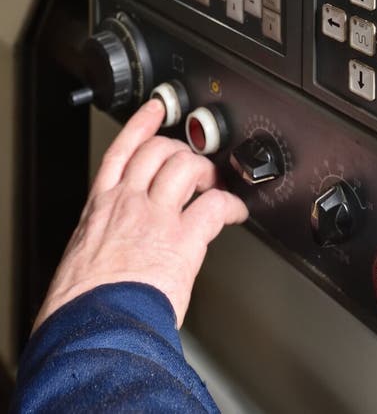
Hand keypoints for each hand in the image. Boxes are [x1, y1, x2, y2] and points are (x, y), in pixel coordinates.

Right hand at [33, 98, 247, 330]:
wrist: (91, 327)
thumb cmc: (80, 306)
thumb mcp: (78, 257)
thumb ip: (99, 240)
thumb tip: (105, 250)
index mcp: (100, 207)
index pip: (122, 151)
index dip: (142, 124)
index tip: (156, 110)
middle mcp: (129, 203)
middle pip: (161, 151)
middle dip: (183, 151)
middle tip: (196, 164)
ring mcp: (157, 217)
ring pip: (188, 167)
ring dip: (208, 172)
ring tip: (216, 185)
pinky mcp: (183, 239)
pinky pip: (215, 207)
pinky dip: (232, 206)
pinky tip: (237, 213)